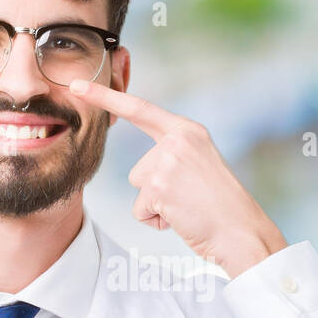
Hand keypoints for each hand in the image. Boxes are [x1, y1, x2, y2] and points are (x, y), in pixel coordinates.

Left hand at [70, 78, 287, 277]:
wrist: (241, 232)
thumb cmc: (222, 207)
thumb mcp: (201, 165)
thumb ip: (174, 155)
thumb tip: (144, 172)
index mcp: (188, 131)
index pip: (139, 108)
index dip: (105, 97)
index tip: (75, 86)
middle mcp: (177, 140)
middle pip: (138, 168)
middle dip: (155, 191)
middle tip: (190, 199)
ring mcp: (167, 162)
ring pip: (138, 188)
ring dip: (156, 206)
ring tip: (188, 208)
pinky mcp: (158, 187)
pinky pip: (140, 210)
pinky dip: (156, 221)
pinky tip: (182, 219)